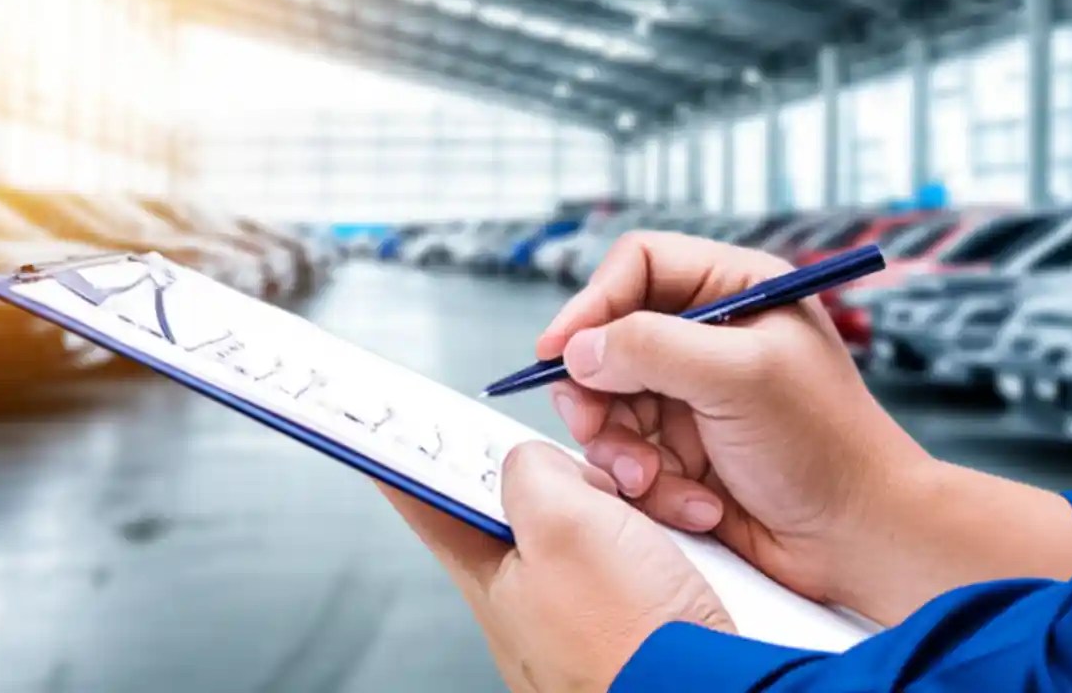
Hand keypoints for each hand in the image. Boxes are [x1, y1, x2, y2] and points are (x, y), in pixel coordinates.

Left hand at [381, 442, 732, 692]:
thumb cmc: (632, 640)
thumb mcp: (563, 522)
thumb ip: (531, 472)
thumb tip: (535, 461)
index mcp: (491, 580)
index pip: (430, 505)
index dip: (413, 462)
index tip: (385, 432)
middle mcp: (532, 602)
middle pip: (530, 503)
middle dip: (568, 477)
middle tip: (596, 477)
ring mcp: (588, 612)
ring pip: (598, 522)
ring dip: (631, 505)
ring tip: (658, 520)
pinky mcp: (642, 614)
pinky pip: (648, 550)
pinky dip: (668, 533)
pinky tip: (686, 542)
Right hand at [540, 232, 1071, 623]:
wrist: (858, 539)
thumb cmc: (823, 447)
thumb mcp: (738, 377)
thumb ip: (650, 347)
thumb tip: (577, 349)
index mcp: (734, 290)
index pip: (636, 266)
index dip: (592, 303)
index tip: (558, 351)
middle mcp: (706, 336)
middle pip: (606, 338)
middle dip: (595, 391)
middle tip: (593, 426)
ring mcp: (689, 394)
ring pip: (605, 403)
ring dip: (620, 448)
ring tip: (651, 478)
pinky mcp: (679, 448)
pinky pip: (626, 454)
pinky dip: (649, 484)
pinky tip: (696, 503)